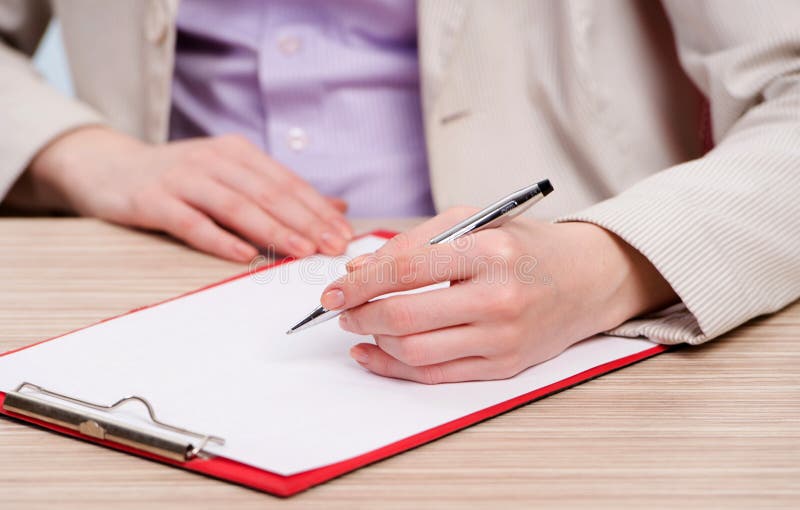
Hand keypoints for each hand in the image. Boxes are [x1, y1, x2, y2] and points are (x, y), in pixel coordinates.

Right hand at [11, 126, 352, 260]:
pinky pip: (191, 222)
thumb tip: (336, 207)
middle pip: (268, 193)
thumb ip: (281, 190)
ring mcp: (182, 178)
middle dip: (305, 221)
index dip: (318, 209)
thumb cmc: (182, 177)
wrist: (110, 168)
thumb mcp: (232, 174)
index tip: (344, 234)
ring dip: (272, 229)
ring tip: (300, 250)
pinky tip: (243, 255)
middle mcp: (214, 159)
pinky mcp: (153, 200)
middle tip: (333, 246)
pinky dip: (219, 239)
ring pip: (236, 206)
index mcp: (238, 152)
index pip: (286, 182)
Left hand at [320, 207, 677, 383]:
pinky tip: (374, 354)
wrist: (586, 280)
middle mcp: (498, 299)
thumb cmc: (524, 246)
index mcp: (489, 253)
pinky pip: (436, 375)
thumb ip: (413, 243)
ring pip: (415, 351)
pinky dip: (395, 367)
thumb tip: (358, 270)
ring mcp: (502, 339)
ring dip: (375, 341)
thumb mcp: (473, 222)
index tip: (332, 290)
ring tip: (361, 325)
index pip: (407, 271)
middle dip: (359, 315)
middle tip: (341, 310)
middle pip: (405, 317)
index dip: (360, 283)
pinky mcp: (504, 367)